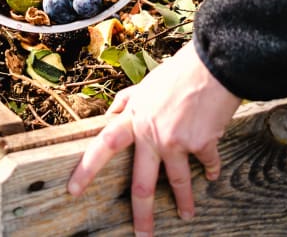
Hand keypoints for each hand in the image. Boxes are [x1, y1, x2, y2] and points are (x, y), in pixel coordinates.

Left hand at [67, 41, 240, 235]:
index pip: (103, 145)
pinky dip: (211, 170)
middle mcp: (151, 134)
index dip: (86, 169)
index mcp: (134, 118)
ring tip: (186, 215)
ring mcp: (176, 142)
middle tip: (142, 235)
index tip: (73, 190)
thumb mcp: (147, 83)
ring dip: (184, 202)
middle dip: (142, 214)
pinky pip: (206, 165)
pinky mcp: (202, 144)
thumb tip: (112, 111)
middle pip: (141, 183)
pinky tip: (212, 175)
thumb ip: (128, 99)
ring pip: (177, 182)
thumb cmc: (180, 72)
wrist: (213, 66)